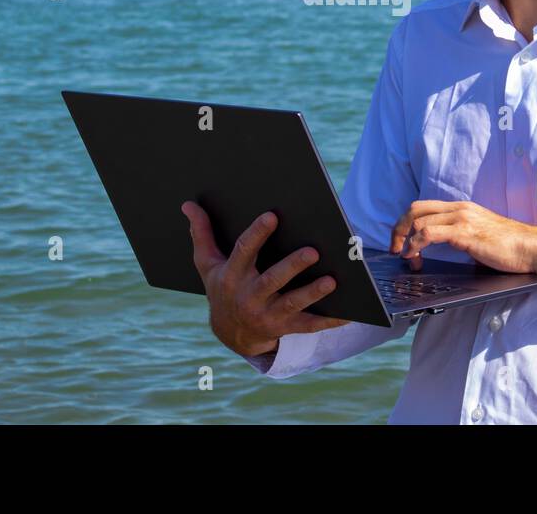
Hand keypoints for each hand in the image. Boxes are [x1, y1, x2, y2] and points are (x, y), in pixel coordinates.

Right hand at [183, 201, 350, 357]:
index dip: (257, 234)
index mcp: (232, 275)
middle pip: (272, 280)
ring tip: (333, 280)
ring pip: (292, 303)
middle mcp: (249, 296)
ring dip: (312, 293)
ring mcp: (268, 314)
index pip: (244, 252)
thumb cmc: (222, 288)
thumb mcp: (208, 264)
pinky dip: (329, 321)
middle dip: (292, 267)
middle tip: (313, 251)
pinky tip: (348, 311)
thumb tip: (187, 204)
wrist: (230, 333)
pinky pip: (309, 325)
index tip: (272, 216)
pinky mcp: (285, 327)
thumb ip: (202, 234)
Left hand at [389, 199, 536, 287]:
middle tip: (394, 248)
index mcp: (462, 208)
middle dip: (398, 228)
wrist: (532, 247)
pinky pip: (429, 233)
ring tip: (407, 259)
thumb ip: (459, 235)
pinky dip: (415, 245)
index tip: (401, 241)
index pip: (424, 206)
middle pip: (415, 209)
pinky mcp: (465, 233)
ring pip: (419, 220)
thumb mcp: (479, 235)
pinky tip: (415, 256)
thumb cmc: (509, 247)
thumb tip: (440, 247)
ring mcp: (462, 219)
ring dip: (406, 241)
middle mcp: (459, 208)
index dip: (406, 223)